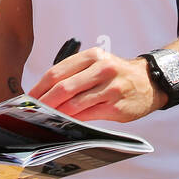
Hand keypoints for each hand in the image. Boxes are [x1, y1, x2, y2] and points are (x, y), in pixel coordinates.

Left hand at [29, 47, 164, 122]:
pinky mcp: (116, 106)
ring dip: (57, 113)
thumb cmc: (116, 75)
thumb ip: (73, 75)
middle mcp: (102, 69)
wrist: (148, 82)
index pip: (57, 71)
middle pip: (63, 87)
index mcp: (92, 56)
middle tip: (34, 111)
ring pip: (74, 103)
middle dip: (45, 102)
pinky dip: (74, 119)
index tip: (29, 98)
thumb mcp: (96, 64)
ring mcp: (110, 88)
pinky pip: (88, 115)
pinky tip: (66, 121)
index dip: (40, 87)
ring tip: (47, 117)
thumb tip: (45, 93)